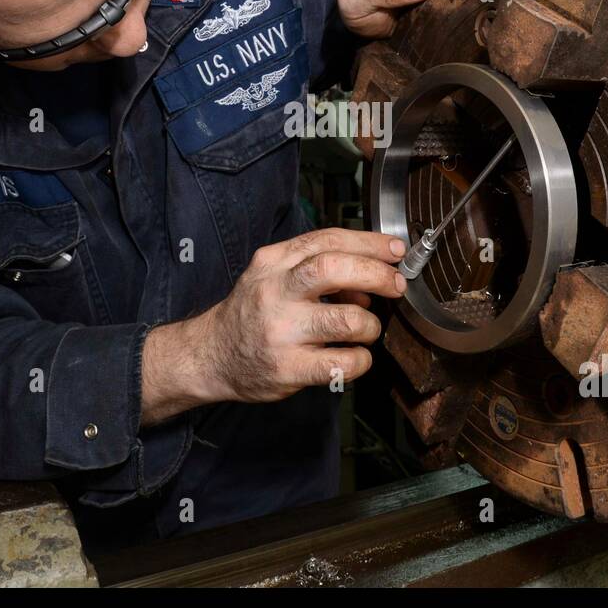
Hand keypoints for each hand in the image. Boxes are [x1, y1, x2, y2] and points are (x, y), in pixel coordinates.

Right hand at [140, 229, 405, 422]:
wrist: (211, 355)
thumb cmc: (253, 312)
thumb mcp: (274, 276)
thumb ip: (317, 268)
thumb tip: (371, 276)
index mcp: (273, 262)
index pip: (327, 240)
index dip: (369, 243)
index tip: (396, 250)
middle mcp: (274, 292)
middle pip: (333, 269)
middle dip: (376, 274)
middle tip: (396, 285)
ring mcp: (280, 331)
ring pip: (346, 320)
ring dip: (369, 325)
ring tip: (366, 329)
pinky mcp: (286, 368)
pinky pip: (341, 362)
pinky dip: (360, 359)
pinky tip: (355, 356)